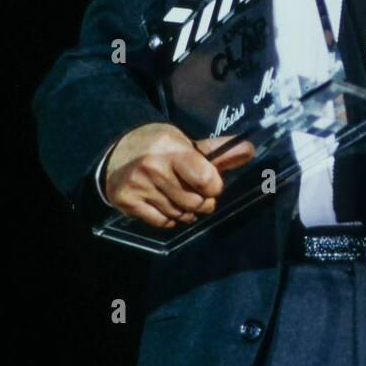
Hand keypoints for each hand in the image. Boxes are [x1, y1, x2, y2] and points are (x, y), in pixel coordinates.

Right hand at [104, 122, 254, 228]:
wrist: (115, 153)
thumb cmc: (159, 147)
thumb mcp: (186, 143)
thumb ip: (218, 151)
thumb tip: (250, 150)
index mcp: (172, 148)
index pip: (205, 178)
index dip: (214, 186)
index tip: (210, 183)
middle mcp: (153, 167)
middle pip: (195, 202)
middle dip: (203, 202)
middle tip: (197, 193)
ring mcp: (138, 186)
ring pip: (180, 214)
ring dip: (187, 211)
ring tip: (180, 197)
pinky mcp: (127, 202)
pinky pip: (163, 222)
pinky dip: (170, 218)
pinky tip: (166, 204)